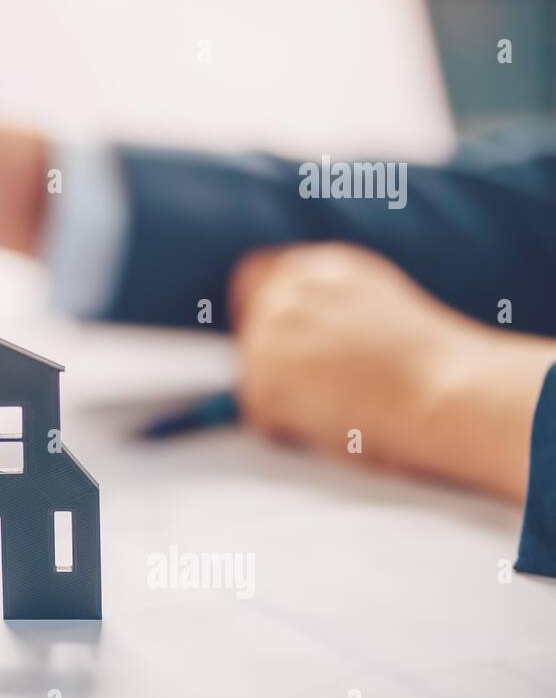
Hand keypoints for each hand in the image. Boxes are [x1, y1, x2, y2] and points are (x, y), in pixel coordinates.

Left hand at [230, 242, 555, 500]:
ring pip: (254, 376)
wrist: (449, 391)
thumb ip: (329, 304)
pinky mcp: (260, 381)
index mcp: (319, 266)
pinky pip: (263, 417)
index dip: (261, 312)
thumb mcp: (376, 303)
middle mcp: (286, 291)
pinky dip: (290, 430)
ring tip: (343, 405)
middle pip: (249, 329)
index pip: (255, 277)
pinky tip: (335, 424)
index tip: (277, 341)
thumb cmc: (429, 365)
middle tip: (321, 390)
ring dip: (287, 397)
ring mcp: (267, 334)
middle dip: (272, 360)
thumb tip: (287, 330)